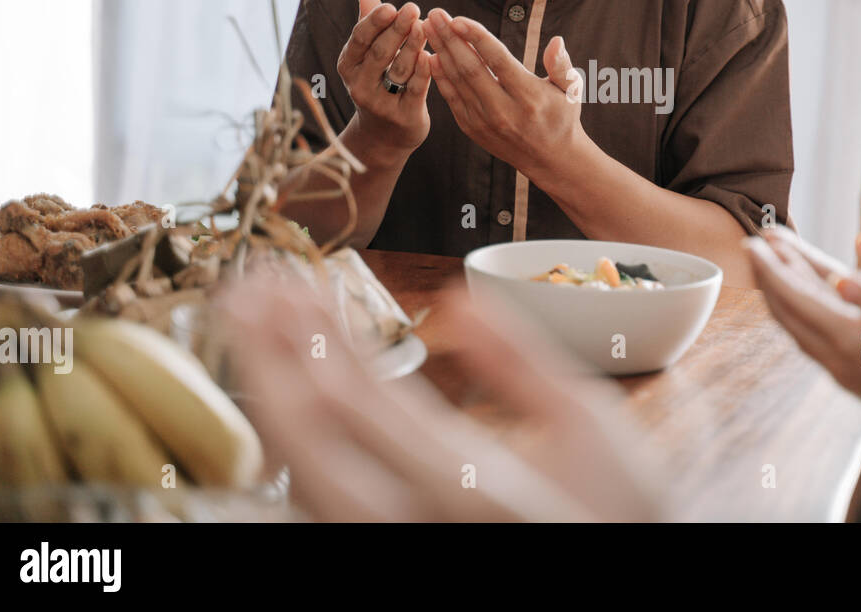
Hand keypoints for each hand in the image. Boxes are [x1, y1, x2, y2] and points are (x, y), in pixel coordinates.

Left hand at [221, 270, 664, 521]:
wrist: (619, 587)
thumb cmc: (616, 513)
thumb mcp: (592, 430)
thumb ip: (524, 362)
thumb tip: (457, 299)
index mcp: (470, 487)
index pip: (366, 401)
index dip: (317, 334)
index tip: (291, 279)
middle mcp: (411, 530)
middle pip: (307, 446)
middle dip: (266, 360)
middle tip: (241, 293)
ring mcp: (388, 552)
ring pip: (298, 487)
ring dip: (269, 403)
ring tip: (252, 337)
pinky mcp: (381, 557)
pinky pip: (314, 514)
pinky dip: (288, 457)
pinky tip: (283, 413)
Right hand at [335, 0, 432, 163]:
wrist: (384, 135)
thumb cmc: (378, 84)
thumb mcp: (368, 58)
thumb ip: (370, 25)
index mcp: (349, 65)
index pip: (360, 39)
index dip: (375, 22)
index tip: (392, 5)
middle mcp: (360, 85)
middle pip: (380, 53)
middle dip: (396, 29)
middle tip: (413, 8)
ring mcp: (380, 103)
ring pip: (399, 70)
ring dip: (413, 46)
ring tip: (424, 26)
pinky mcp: (403, 116)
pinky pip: (415, 90)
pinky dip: (424, 72)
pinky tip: (433, 55)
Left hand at [422, 8, 584, 176]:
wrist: (550, 159)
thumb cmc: (561, 116)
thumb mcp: (571, 90)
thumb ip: (561, 64)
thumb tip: (556, 41)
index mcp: (529, 96)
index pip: (498, 60)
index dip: (476, 38)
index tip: (458, 19)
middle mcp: (503, 110)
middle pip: (470, 68)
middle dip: (450, 38)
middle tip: (434, 14)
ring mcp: (484, 121)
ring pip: (457, 81)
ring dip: (440, 51)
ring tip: (428, 27)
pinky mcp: (471, 128)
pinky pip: (451, 98)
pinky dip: (439, 76)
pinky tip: (430, 55)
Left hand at [743, 226, 860, 409]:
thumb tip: (859, 243)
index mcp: (860, 336)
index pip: (801, 295)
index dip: (776, 266)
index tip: (759, 239)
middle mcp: (844, 357)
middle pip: (792, 311)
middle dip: (770, 274)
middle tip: (754, 242)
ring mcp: (845, 372)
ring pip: (797, 327)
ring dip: (780, 292)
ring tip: (771, 261)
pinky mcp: (851, 378)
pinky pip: (811, 339)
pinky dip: (797, 311)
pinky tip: (799, 295)